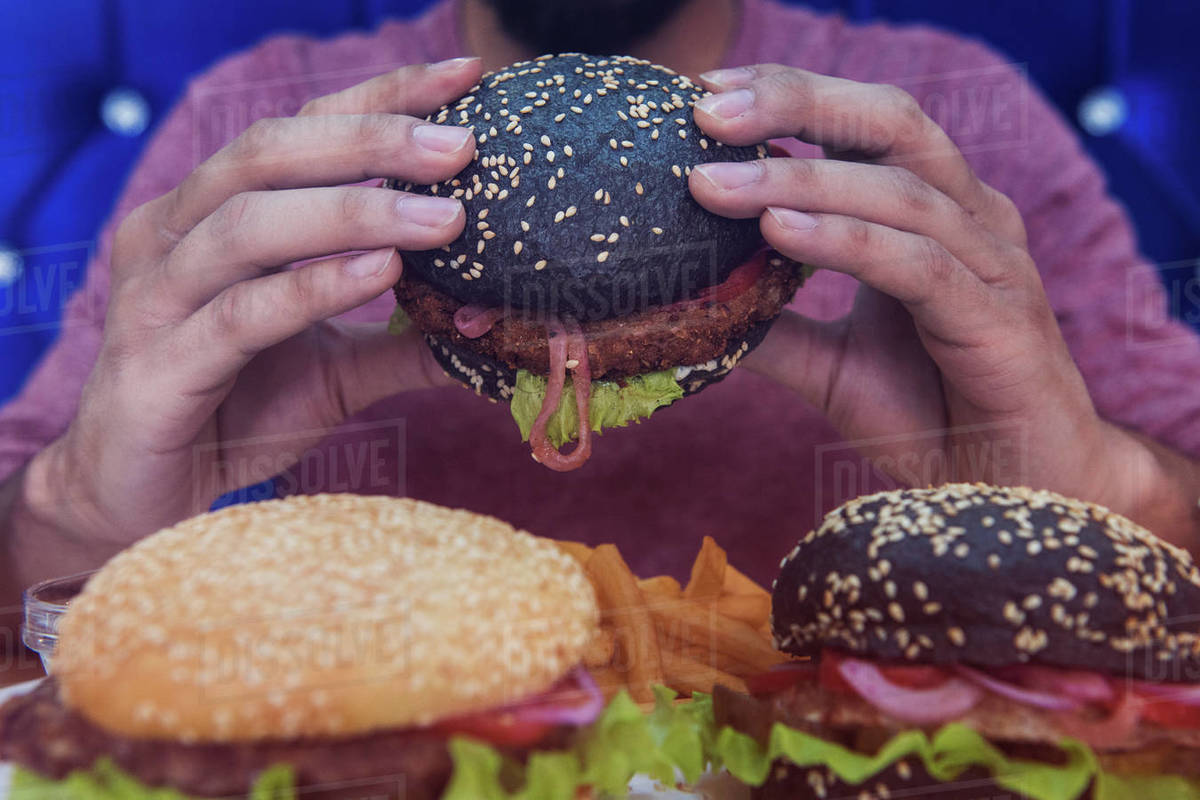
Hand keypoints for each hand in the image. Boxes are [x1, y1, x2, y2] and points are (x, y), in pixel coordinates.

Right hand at [26, 57, 482, 557]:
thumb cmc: (233, 413)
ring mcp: (157, 294)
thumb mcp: (334, 370)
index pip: (300, 132)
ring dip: (354, 211)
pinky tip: (380, 272)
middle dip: (370, 141)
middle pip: (269, 153)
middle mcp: (175, 233)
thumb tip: (489, 322)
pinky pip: (241, 311)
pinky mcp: (158, 362)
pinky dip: (314, 286)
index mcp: (213, 214)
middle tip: (460, 148)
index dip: (379, 99)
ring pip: (250, 221)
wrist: (138, 497)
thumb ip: (400, 342)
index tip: (463, 79)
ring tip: (443, 218)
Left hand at [689, 64, 1123, 502]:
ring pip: (896, 191)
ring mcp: (992, 263)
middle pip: (889, 123)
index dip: (790, 99)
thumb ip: (775, 331)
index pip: (863, 126)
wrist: (1015, 493)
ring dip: (798, 181)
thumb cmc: (933, 416)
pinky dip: (846, 241)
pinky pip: (916, 264)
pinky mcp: (999, 319)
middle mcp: (969, 219)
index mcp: (932, 214)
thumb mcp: (834, 369)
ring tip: (713, 185)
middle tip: (706, 114)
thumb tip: (688, 310)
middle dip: (796, 104)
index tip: (705, 99)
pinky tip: (778, 232)